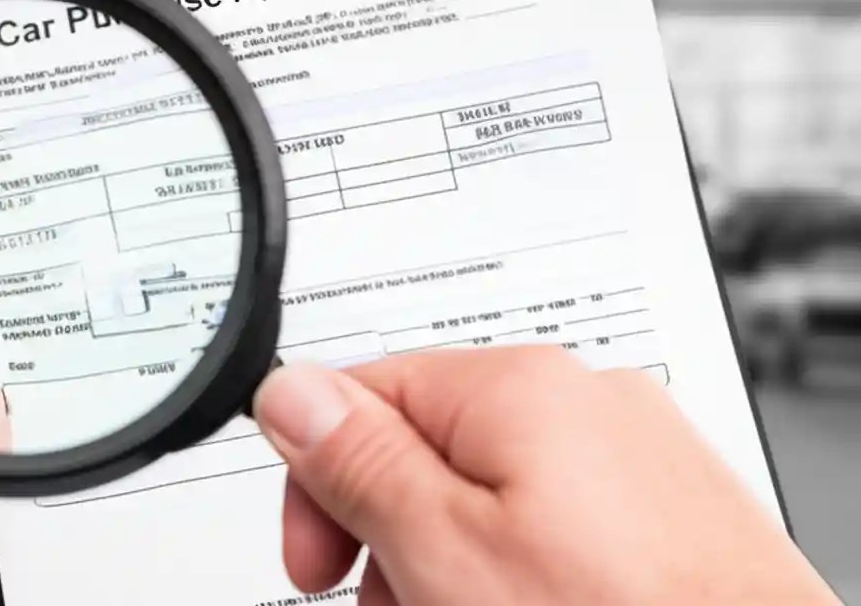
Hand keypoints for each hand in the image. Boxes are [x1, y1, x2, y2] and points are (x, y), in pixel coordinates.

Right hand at [253, 347, 839, 604]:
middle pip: (427, 445)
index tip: (316, 561)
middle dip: (388, 534)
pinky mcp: (665, 506)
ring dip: (447, 560)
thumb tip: (287, 391)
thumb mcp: (448, 552)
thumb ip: (360, 462)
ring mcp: (634, 451)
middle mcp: (584, 397)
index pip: (361, 391)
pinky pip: (558, 516)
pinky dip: (518, 567)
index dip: (317, 482)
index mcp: (518, 385)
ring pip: (491, 490)